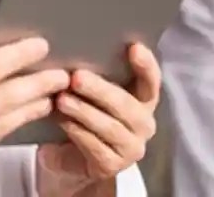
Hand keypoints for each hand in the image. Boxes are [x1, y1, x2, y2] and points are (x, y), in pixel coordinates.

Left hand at [36, 43, 160, 196]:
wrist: (69, 161)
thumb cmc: (82, 116)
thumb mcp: (89, 94)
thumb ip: (94, 76)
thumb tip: (75, 51)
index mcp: (143, 100)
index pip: (151, 81)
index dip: (145, 65)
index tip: (133, 47)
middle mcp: (144, 124)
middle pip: (126, 104)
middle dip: (100, 89)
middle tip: (76, 77)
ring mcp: (131, 148)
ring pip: (109, 126)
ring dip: (84, 111)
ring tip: (62, 99)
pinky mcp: (112, 167)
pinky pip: (95, 146)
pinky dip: (78, 131)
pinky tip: (63, 121)